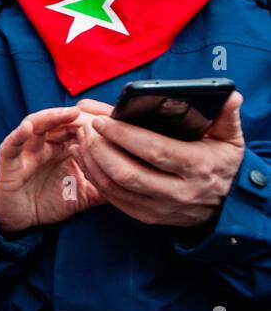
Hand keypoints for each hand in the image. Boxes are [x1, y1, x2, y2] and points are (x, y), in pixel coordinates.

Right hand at [0, 106, 103, 234]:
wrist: (21, 220)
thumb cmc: (50, 202)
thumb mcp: (86, 194)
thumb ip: (107, 186)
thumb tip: (138, 183)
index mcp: (63, 148)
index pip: (78, 128)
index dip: (94, 122)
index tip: (115, 120)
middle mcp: (44, 145)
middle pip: (60, 122)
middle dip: (78, 116)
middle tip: (97, 114)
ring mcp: (26, 151)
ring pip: (36, 125)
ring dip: (52, 117)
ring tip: (69, 113)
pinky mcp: (9, 163)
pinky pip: (11, 145)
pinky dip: (18, 135)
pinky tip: (29, 128)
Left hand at [72, 94, 243, 226]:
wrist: (226, 206)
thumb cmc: (222, 164)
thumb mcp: (230, 139)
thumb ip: (226, 116)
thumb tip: (229, 94)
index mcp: (198, 166)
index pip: (155, 150)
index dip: (124, 135)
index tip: (101, 120)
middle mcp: (178, 191)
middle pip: (127, 172)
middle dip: (100, 148)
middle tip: (84, 126)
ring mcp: (160, 207)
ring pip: (115, 187)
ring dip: (91, 162)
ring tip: (80, 138)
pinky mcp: (147, 216)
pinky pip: (113, 198)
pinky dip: (94, 176)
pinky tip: (84, 157)